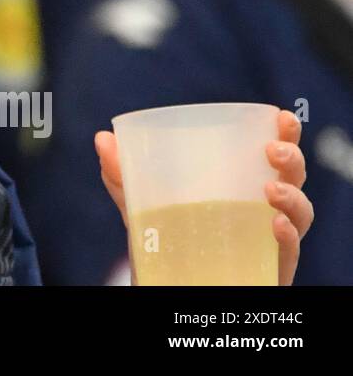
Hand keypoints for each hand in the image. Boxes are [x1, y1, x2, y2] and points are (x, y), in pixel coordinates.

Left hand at [95, 109, 314, 285]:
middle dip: (292, 160)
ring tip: (271, 190)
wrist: (164, 285)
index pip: (271, 156)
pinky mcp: (268, 271)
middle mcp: (262, 210)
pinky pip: (288, 255)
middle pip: (293, 180)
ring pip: (300, 217)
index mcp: (240, 186)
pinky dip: (287, 238)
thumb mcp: (142, 206)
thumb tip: (103, 138)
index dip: (284, 135)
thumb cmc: (163, 241)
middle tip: (273, 150)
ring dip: (293, 199)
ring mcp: (268, 241)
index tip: (282, 116)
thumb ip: (122, 176)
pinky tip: (274, 225)